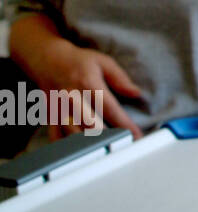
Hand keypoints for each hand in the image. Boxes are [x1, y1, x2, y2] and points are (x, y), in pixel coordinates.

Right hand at [15, 42, 144, 140]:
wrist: (48, 59)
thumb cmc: (79, 61)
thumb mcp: (104, 62)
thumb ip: (120, 79)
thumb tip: (136, 93)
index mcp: (89, 85)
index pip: (110, 109)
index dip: (124, 124)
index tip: (135, 135)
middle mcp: (73, 99)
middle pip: (91, 125)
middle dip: (108, 137)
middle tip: (122, 145)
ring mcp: (60, 108)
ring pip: (73, 133)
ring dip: (89, 144)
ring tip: (105, 150)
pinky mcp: (51, 114)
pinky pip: (55, 134)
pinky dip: (66, 145)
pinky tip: (78, 152)